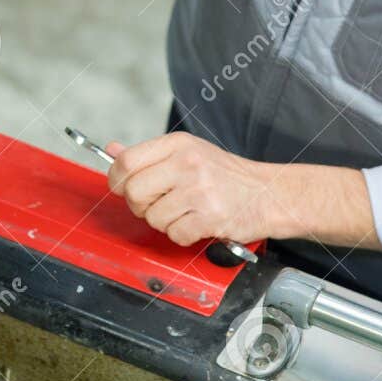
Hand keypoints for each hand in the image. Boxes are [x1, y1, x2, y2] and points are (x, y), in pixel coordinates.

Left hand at [105, 132, 283, 246]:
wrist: (268, 193)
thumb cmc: (227, 175)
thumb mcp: (188, 153)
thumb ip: (149, 155)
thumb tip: (112, 150)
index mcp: (178, 144)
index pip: (127, 162)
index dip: (118, 181)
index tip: (124, 188)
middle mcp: (188, 163)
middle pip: (135, 192)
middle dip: (140, 206)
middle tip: (157, 205)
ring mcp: (199, 190)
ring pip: (153, 218)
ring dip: (164, 223)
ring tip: (184, 213)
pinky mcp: (210, 217)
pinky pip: (175, 234)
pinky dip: (182, 235)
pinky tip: (196, 224)